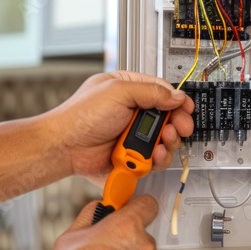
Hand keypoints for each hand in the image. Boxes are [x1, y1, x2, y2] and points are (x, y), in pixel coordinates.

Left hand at [44, 71, 194, 179]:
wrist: (64, 147)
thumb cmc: (81, 116)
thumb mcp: (118, 92)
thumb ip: (150, 92)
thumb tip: (175, 96)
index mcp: (128, 90)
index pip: (162, 92)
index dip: (177, 101)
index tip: (186, 109)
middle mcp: (132, 113)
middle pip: (167, 118)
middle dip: (176, 123)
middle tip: (180, 128)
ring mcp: (132, 136)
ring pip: (164, 140)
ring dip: (169, 142)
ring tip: (164, 142)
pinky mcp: (132, 156)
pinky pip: (154, 159)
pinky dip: (158, 159)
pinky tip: (155, 155)